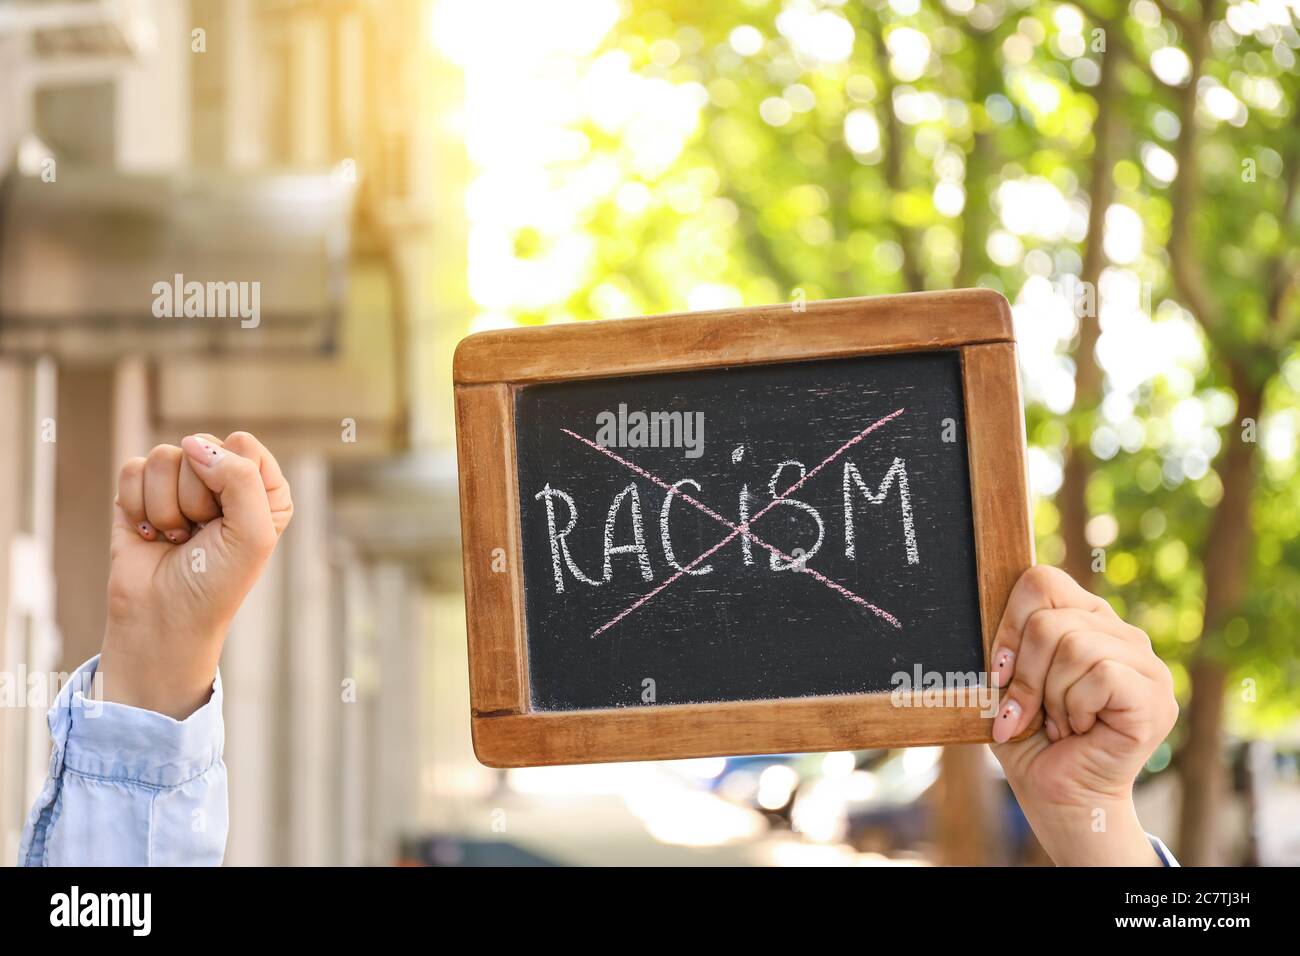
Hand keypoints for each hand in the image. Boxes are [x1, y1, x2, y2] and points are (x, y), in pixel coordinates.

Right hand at [98, 432, 292, 718]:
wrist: (163, 618)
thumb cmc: (217, 581)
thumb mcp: (253, 532)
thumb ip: (239, 477)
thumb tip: (193, 443)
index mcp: (262, 487)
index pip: (242, 444)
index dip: (230, 479)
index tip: (229, 520)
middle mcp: (224, 480)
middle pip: (201, 447)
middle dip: (195, 497)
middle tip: (200, 534)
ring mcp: (180, 483)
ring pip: (163, 456)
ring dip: (166, 507)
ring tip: (177, 537)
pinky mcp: (141, 492)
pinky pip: (133, 470)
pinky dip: (138, 507)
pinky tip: (151, 534)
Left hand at [988, 566, 1177, 865]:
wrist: (1059, 797)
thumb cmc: (1031, 739)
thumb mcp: (1006, 682)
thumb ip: (1005, 641)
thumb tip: (983, 608)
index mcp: (1086, 620)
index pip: (1042, 581)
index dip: (1009, 624)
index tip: (997, 671)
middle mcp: (1122, 635)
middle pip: (1049, 619)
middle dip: (1025, 675)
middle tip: (1031, 712)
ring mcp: (1146, 664)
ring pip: (1074, 645)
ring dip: (1050, 697)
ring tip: (1058, 723)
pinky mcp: (1155, 696)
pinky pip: (1100, 675)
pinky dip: (1075, 708)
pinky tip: (1080, 730)